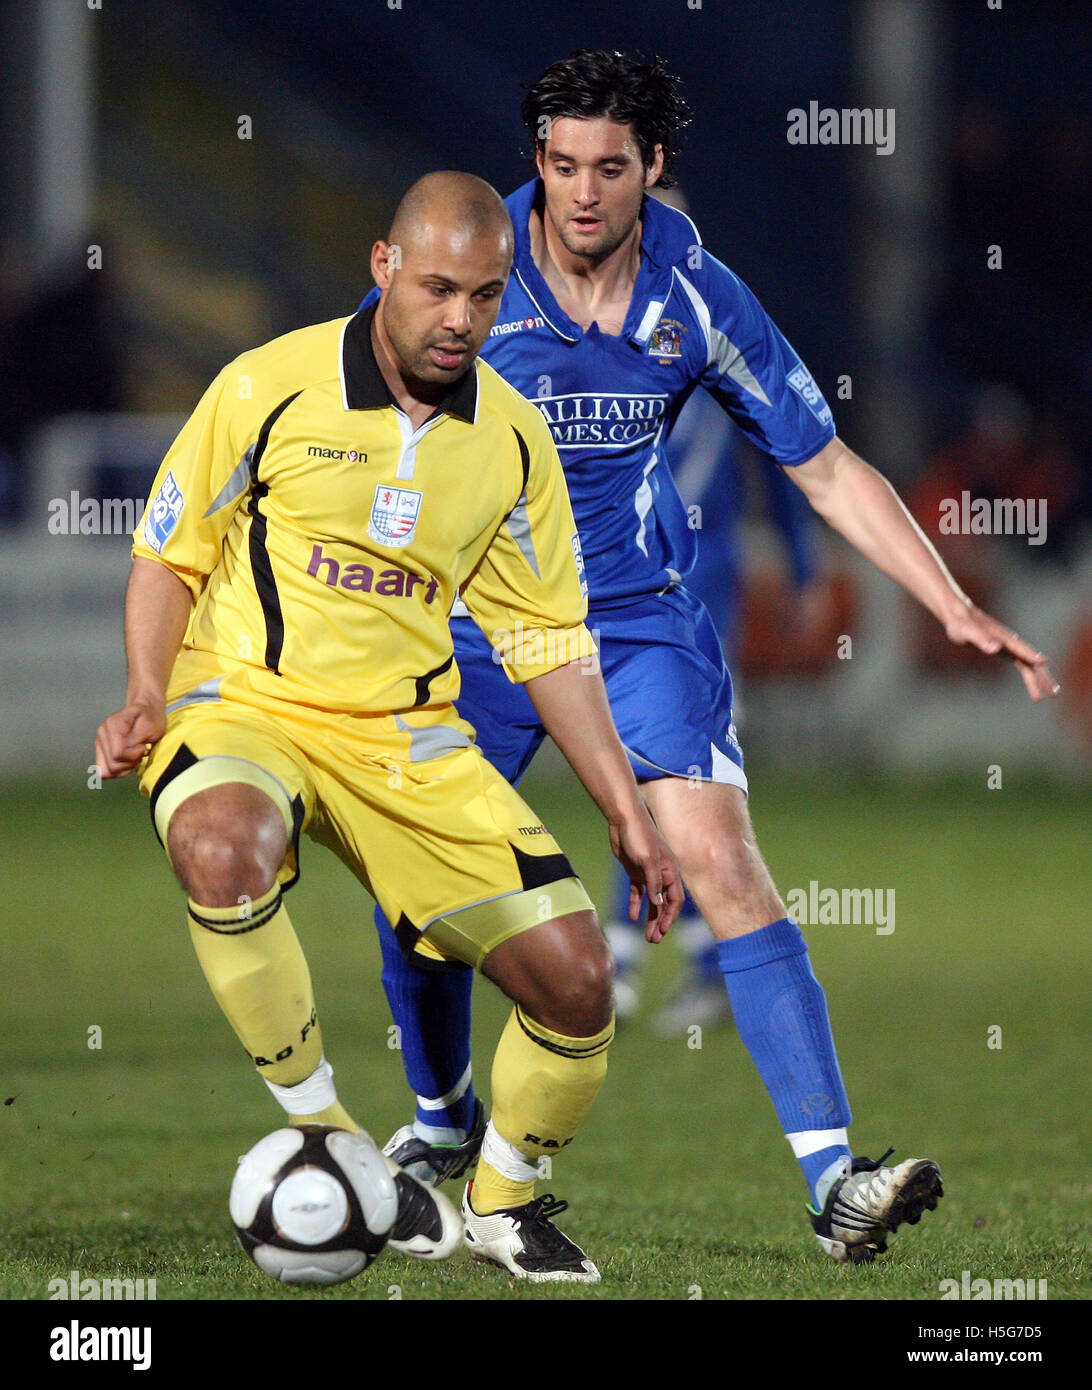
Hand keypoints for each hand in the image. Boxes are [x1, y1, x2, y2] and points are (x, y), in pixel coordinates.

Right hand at [94, 699, 166, 778]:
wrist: (146, 711)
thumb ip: (136, 739)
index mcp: (113, 724)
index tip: (143, 746)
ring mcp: (99, 742)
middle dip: (130, 763)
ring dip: (125, 768)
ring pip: (107, 771)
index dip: (134, 755)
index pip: (118, 754)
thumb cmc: (151, 719)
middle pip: (112, 765)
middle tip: (140, 752)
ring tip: (135, 756)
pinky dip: (119, 770)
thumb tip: (122, 753)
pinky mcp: (101, 750)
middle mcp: (102, 733)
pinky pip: (105, 771)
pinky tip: (128, 761)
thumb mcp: (151, 727)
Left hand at [609, 811, 684, 943]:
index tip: (662, 931)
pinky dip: (636, 904)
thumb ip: (654, 881)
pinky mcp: (635, 871)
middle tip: (654, 940)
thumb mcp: (647, 860)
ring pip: (652, 901)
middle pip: (664, 904)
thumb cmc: (639, 836)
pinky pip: (639, 892)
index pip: (675, 899)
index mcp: (670, 871)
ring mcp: (649, 874)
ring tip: (647, 936)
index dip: (670, 916)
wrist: (623, 820)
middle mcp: (662, 874)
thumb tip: (658, 903)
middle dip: (660, 922)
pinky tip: (633, 917)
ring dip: (650, 918)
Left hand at [944, 601, 1059, 701]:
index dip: (1030, 655)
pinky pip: (1022, 664)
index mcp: (1002, 637)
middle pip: (1030, 659)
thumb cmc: (961, 623)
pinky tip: (1035, 685)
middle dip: (1042, 675)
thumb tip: (996, 648)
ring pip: (1029, 664)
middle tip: (1053, 692)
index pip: (1020, 648)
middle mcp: (1010, 641)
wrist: (960, 615)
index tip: (1043, 663)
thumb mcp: (966, 631)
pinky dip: (1029, 674)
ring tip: (1050, 694)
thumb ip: (981, 638)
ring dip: (1039, 678)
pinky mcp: (1006, 650)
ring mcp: (1009, 646)